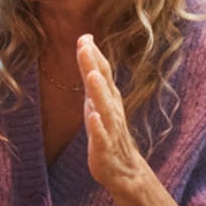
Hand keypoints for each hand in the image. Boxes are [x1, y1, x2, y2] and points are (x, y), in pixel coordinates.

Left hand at [78, 35, 143, 188]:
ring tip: (92, 74)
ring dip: (98, 90)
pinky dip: (98, 126)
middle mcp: (111, 110)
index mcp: (108, 100)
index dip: (93, 55)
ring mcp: (109, 128)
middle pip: (102, 84)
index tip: (84, 36)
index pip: (101, 73)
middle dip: (93, 64)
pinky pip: (101, 136)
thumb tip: (88, 61)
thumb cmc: (106, 135)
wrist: (122, 169)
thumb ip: (93, 85)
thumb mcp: (97, 107)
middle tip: (84, 44)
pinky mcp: (104, 148)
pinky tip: (93, 116)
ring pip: (104, 107)